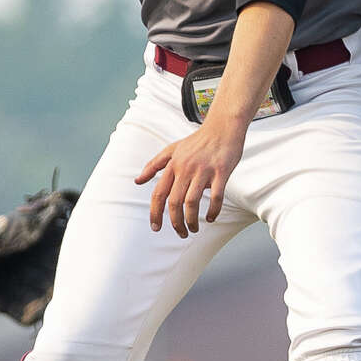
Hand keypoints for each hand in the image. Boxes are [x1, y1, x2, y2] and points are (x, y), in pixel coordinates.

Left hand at [135, 116, 246, 236]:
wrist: (223, 126)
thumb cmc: (198, 140)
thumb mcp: (172, 149)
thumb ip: (154, 165)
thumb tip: (137, 181)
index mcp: (173, 164)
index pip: (159, 193)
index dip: (155, 213)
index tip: (156, 227)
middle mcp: (186, 168)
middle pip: (174, 202)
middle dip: (175, 223)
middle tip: (181, 233)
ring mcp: (204, 170)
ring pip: (192, 202)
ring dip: (192, 220)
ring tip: (194, 229)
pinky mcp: (221, 171)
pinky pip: (216, 196)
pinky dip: (212, 211)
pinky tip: (210, 218)